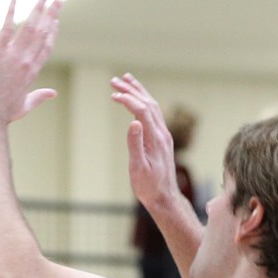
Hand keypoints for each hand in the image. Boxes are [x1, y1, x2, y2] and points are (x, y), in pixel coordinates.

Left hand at [0, 0, 60, 128]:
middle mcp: (26, 61)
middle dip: (51, 14)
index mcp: (33, 71)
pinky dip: (11, 13)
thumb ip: (40, 97)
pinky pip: (6, 28)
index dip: (52, 32)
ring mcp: (13, 56)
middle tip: (58, 0)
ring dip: (38, 9)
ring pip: (29, 27)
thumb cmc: (3, 112)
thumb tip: (53, 93)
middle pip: (42, 33)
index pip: (46, 47)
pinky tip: (14, 0)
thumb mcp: (25, 106)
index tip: (56, 20)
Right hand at [113, 74, 184, 215]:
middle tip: (115, 80)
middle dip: (132, 89)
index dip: (128, 100)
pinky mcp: (161, 138)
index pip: (142, 111)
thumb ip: (135, 144)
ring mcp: (163, 134)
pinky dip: (143, 102)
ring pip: (152, 106)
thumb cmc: (149, 185)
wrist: (164, 197)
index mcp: (156, 138)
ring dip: (139, 92)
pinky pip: (153, 114)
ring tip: (126, 80)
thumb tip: (132, 122)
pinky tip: (136, 101)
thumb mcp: (138, 167)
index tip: (113, 94)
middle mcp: (162, 133)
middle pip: (148, 103)